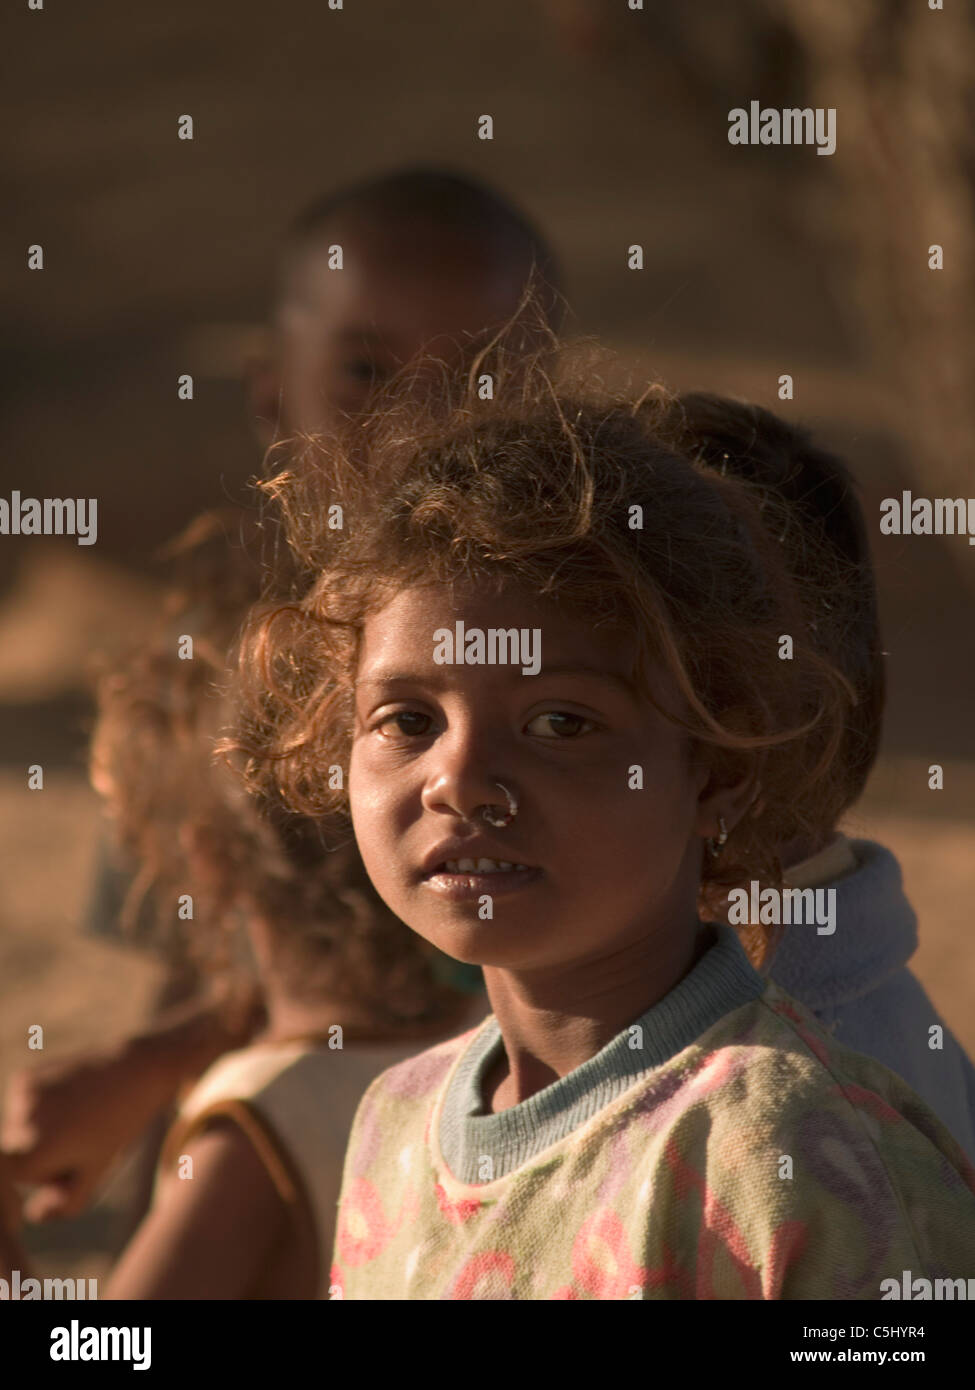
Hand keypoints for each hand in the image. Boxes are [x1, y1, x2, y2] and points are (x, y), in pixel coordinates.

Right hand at [0, 1047, 163, 1222]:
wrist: (135, 1068)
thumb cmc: (118, 1125)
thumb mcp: (98, 1170)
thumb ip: (65, 1203)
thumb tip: (31, 1216)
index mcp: (36, 1149)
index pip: (16, 1180)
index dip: (44, 1174)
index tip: (71, 1159)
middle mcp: (22, 1120)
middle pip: (15, 1155)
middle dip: (40, 1155)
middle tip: (81, 1137)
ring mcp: (21, 1095)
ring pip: (18, 1129)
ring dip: (40, 1130)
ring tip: (79, 1114)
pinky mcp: (23, 1077)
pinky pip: (22, 1106)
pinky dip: (40, 1107)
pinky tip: (70, 1097)